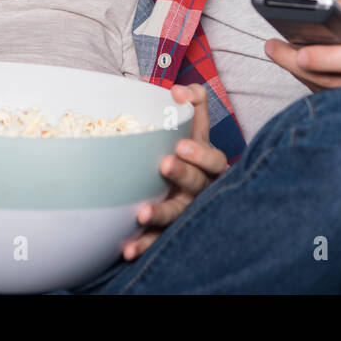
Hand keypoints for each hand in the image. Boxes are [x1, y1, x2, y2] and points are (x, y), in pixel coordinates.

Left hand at [122, 84, 227, 260]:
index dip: (200, 145)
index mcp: (206, 160)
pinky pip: (160, 240)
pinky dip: (145, 244)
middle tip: (166, 164)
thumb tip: (177, 91)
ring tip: (143, 213)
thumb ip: (192, 101)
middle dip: (184, 172)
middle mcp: (201, 185)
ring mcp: (187, 208)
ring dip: (162, 213)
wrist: (179, 183)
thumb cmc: (183, 148)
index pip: (212, 152)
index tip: (180, 136)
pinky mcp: (172, 230)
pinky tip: (128, 249)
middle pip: (200, 181)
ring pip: (180, 213)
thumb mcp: (191, 125)